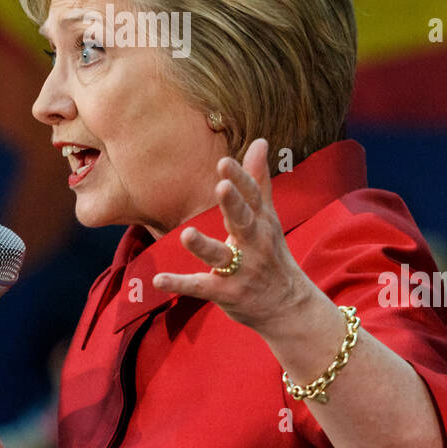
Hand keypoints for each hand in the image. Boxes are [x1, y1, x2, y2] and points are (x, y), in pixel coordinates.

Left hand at [151, 137, 318, 338]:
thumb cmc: (272, 254)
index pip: (253, 197)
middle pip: (243, 222)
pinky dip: (179, 284)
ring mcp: (241, 271)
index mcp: (262, 223)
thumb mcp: (268, 218)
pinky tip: (158, 279)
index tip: (225, 161)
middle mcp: (254, 245)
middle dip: (233, 205)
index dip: (241, 179)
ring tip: (186, 233)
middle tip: (222, 186)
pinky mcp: (226, 294)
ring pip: (220, 257)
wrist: (288, 307)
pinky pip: (200, 287)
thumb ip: (259, 179)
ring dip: (204, 246)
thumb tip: (259, 140)